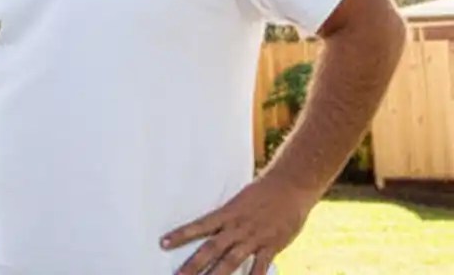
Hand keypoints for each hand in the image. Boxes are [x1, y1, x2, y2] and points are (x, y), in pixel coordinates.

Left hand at [161, 176, 318, 274]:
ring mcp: (254, 238)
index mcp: (227, 214)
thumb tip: (210, 227)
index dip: (180, 235)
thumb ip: (226, 218)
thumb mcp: (239, 202)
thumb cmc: (263, 192)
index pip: (199, 226)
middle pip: (211, 249)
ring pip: (231, 261)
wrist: (290, 186)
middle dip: (193, 265)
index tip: (163, 243)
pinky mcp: (271, 246)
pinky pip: (260, 266)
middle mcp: (237, 227)